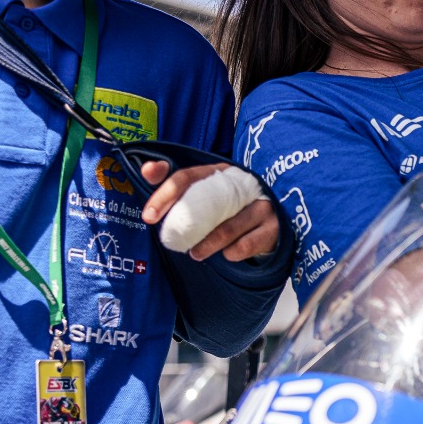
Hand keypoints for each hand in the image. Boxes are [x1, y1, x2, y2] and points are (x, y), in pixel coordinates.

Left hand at [140, 161, 280, 261]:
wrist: (271, 223)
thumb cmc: (230, 208)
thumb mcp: (206, 193)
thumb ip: (176, 184)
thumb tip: (148, 169)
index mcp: (222, 171)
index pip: (188, 176)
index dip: (165, 195)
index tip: (148, 216)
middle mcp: (245, 184)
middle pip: (210, 204)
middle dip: (188, 227)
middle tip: (172, 242)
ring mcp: (263, 206)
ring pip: (229, 228)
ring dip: (208, 245)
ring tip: (197, 254)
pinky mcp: (274, 228)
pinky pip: (246, 245)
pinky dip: (232, 252)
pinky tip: (228, 253)